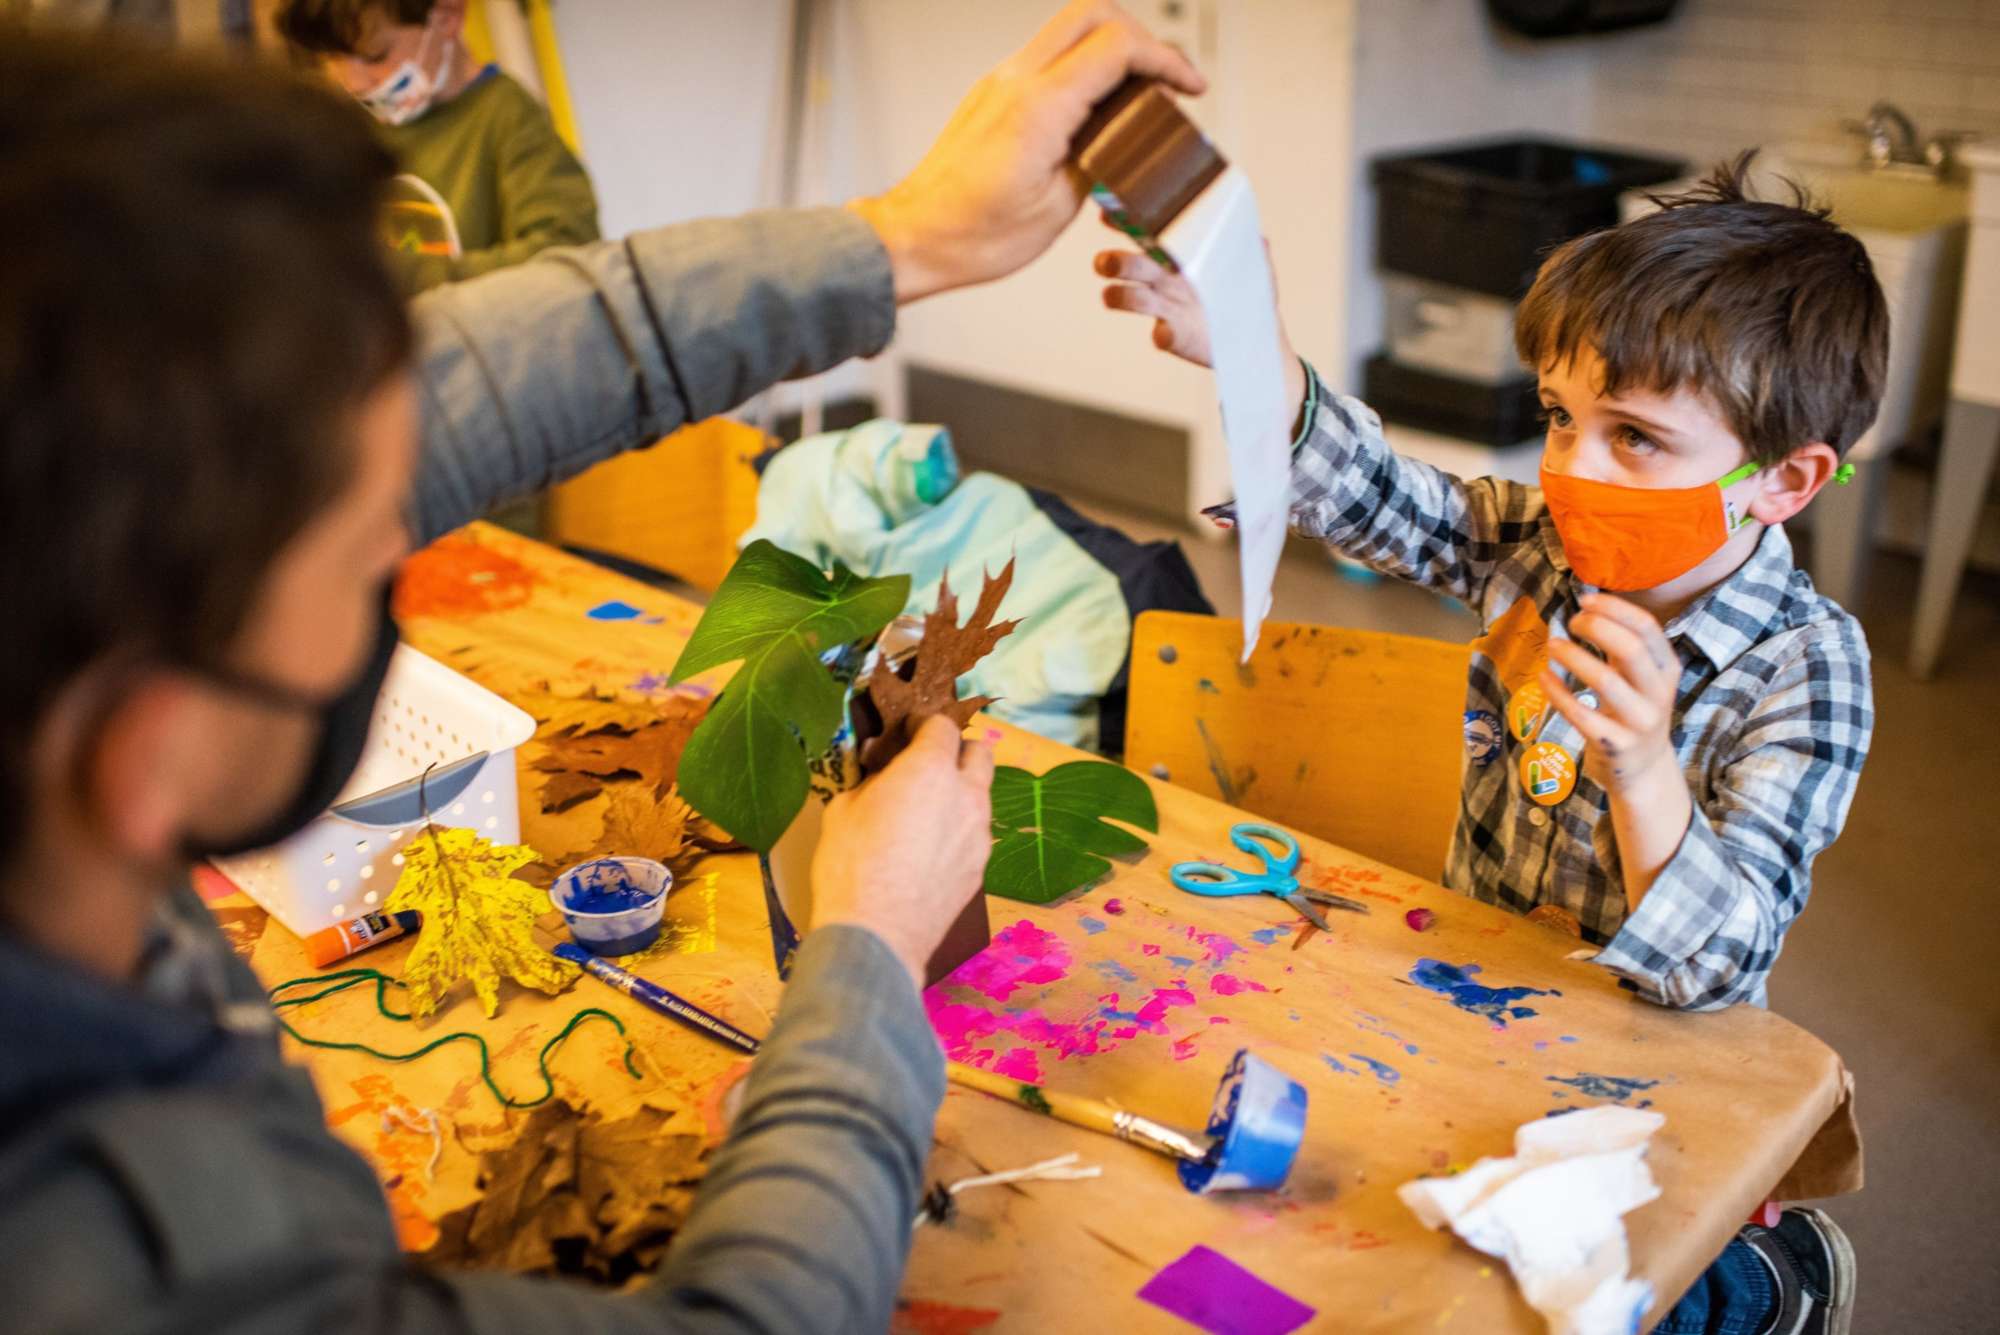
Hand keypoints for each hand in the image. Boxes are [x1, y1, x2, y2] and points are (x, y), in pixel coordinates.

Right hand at [809, 715, 995, 987]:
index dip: (922, 727)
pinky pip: (975, 833)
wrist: (877, 934)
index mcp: (930, 769)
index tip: (905, 736)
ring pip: (981, 795)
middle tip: (927, 766)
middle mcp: (966, 794)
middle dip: (957, 752)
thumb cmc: (850, 865)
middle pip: (979, 753)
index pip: (941, 727)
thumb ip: (872, 781)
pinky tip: (930, 849)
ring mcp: (979, 832)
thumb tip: (881, 776)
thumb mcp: (843, 808)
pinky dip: (959, 829)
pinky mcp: (981, 866)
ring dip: (960, 792)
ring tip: (927, 812)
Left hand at [848, 1, 1204, 302]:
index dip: (1165, 60)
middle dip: (1142, 38)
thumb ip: (1101, 158)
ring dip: (1112, 49)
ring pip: (1069, 29)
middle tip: (1168, 78)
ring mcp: (1000, 82)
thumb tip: (1128, 138)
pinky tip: (1098, 109)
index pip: (1117, 47)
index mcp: (1039, 108)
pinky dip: (1083, 68)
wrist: (917, 237)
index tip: (1189, 87)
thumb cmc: (973, 234)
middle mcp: (1016, 81)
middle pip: (1094, 13)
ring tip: (1138, 95)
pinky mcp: (992, 93)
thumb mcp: (1059, 206)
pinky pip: (1047, 57)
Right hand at [1094, 229, 1308, 426]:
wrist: (1256, 335)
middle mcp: (1166, 281)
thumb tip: (1245, 221)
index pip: (1145, 235)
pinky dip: (1162, 334)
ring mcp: (1168, 308)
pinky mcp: (1176, 336)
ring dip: (1120, 296)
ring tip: (1111, 295)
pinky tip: (1162, 332)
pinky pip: (1163, 335)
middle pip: (1132, 266)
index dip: (1124, 224)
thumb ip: (1247, 237)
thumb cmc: (1247, 293)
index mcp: (1178, 257)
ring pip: (1135, 299)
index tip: (1107, 214)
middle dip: (1114, 262)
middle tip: (1104, 262)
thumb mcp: (1253, 258)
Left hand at [1541, 594, 1679, 793]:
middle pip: (1630, 649)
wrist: (1643, 770)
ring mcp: (1639, 722)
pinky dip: (1557, 691)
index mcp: (1667, 669)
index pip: (1647, 627)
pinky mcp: (1615, 745)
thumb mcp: (1641, 678)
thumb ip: (1622, 645)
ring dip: (1573, 656)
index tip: (1585, 600)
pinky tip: (1543, 676)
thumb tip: (1588, 602)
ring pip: (1605, 681)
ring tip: (1553, 645)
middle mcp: (1659, 694)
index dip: (1614, 608)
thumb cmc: (1634, 711)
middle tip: (1571, 622)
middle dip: (1596, 627)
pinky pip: (1580, 713)